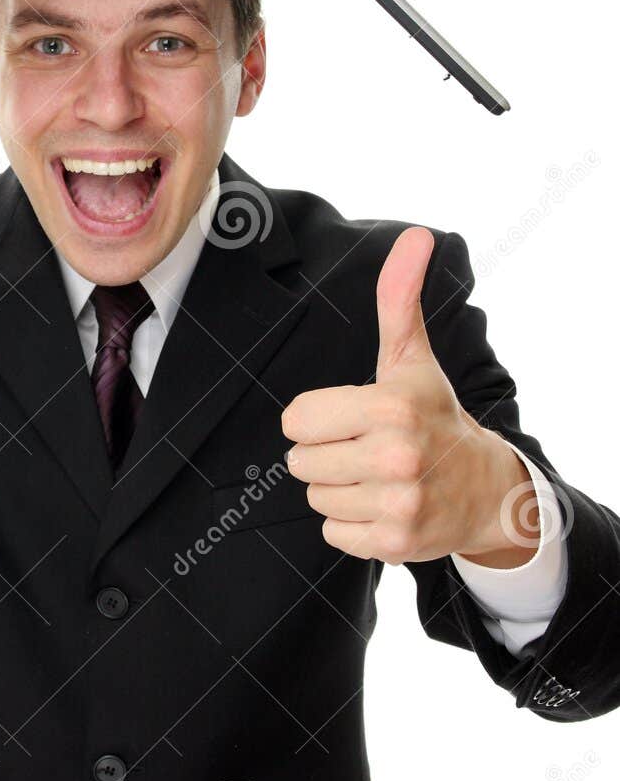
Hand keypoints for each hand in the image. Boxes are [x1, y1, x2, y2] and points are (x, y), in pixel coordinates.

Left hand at [280, 227, 539, 566]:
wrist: (484, 489)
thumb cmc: (434, 416)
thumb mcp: (412, 358)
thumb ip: (399, 300)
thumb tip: (415, 236)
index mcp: (390, 406)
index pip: (296, 419)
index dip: (315, 418)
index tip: (348, 417)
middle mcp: (395, 456)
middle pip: (299, 462)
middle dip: (325, 455)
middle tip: (364, 449)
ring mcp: (397, 503)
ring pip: (315, 498)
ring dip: (338, 490)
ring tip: (376, 477)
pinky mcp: (394, 544)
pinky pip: (332, 534)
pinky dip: (350, 525)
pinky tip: (382, 505)